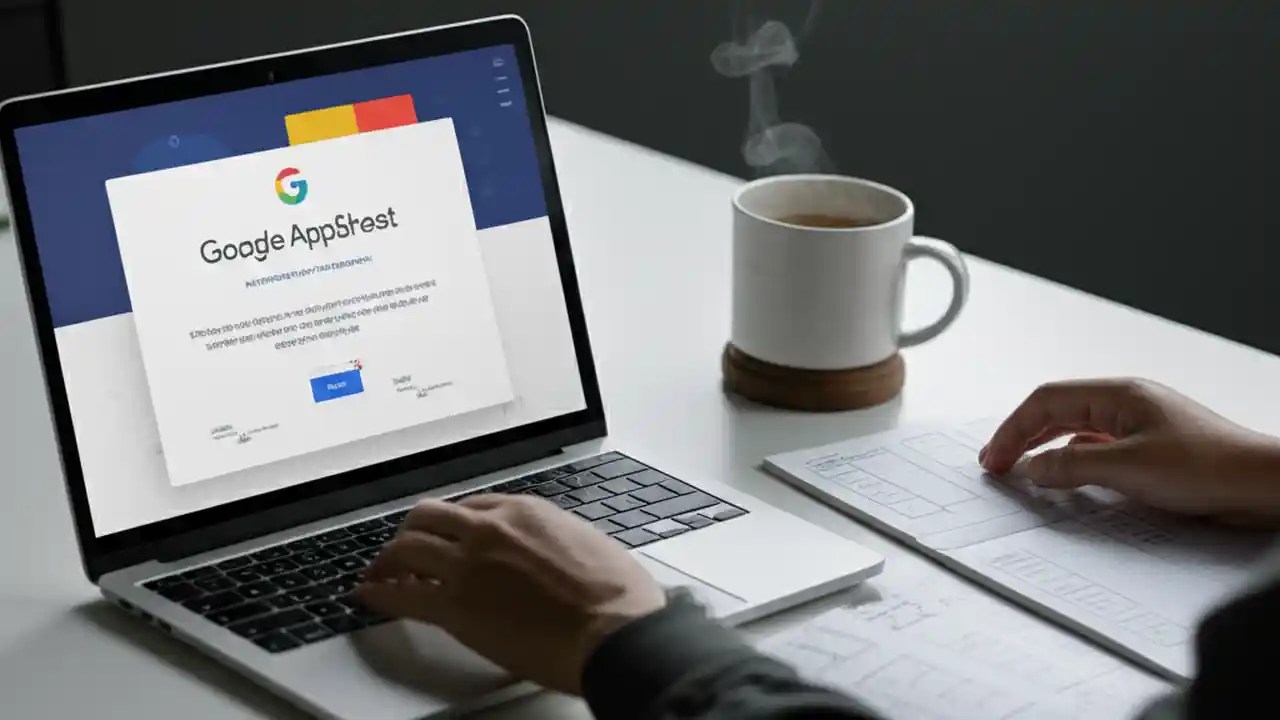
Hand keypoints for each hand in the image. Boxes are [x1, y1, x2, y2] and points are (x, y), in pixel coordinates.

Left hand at [355, 494, 664, 693]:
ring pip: (407, 547)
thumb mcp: (586, 543)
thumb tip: (548, 553)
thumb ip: (554, 541)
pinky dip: (379, 593)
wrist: (614, 630)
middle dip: (412, 531)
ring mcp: (468, 565)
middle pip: (429, 516)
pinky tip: (370, 596)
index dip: (453, 524)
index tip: (447, 536)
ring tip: (380, 572)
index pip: (472, 507)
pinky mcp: (455, 607)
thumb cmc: (615, 595)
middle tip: (404, 549)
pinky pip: (401, 595)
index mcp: (525, 511)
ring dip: (389, 559)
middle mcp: (490, 529)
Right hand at [979, 378, 1279, 524]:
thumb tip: (1033, 468)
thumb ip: (1071, 466)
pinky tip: (1068, 480)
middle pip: (1057, 412)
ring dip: (1046, 449)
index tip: (995, 459)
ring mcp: (1139, 426)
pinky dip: (1073, 461)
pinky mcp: (1151, 450)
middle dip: (1022, 437)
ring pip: (1076, 431)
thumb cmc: (1208, 466)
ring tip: (1024, 472)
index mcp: (1118, 394)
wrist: (1261, 483)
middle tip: (997, 465)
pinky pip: (1098, 449)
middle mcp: (1126, 404)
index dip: (1013, 429)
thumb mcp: (1127, 468)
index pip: (1046, 401)